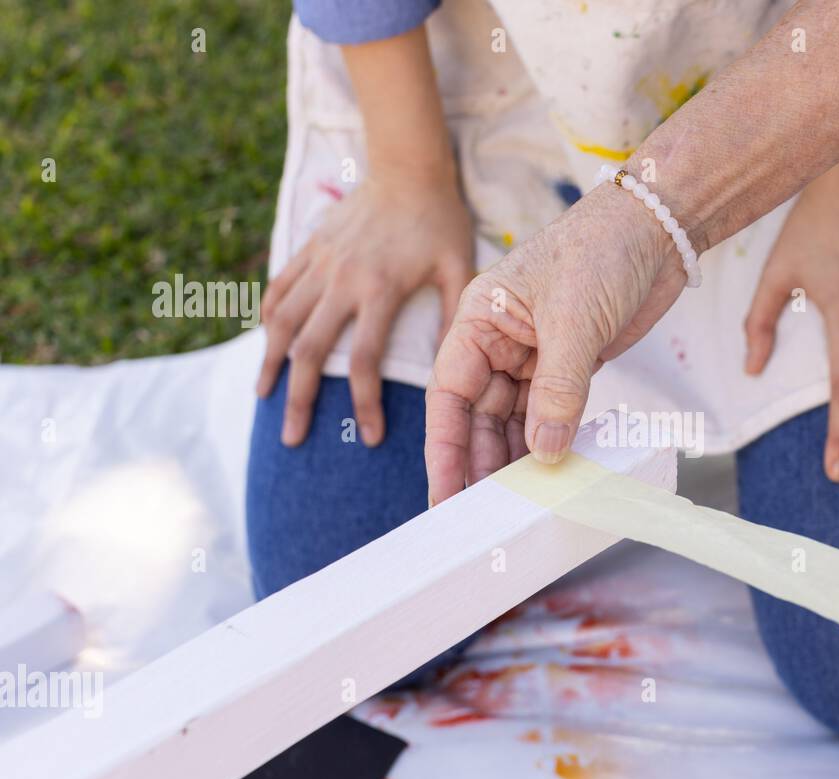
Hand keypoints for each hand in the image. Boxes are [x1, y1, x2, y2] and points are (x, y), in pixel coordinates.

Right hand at [257, 173, 473, 446]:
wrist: (408, 166)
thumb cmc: (441, 221)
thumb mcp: (461, 269)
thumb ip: (455, 318)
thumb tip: (452, 368)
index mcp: (380, 291)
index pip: (365, 361)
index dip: (364, 404)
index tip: (367, 438)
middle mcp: (341, 280)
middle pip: (309, 351)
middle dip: (300, 400)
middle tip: (293, 439)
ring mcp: (320, 264)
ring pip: (282, 322)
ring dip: (270, 364)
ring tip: (264, 398)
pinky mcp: (309, 248)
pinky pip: (278, 289)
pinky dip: (267, 320)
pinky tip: (265, 345)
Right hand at [424, 184, 684, 504]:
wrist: (658, 229)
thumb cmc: (603, 249)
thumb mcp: (575, 320)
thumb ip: (558, 390)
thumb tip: (545, 453)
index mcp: (480, 319)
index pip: (449, 394)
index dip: (445, 448)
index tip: (445, 494)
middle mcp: (498, 340)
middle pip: (477, 416)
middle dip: (479, 464)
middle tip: (485, 516)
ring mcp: (533, 355)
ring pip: (513, 421)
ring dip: (516, 461)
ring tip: (518, 505)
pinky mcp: (569, 366)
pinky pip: (549, 416)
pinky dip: (550, 445)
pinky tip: (551, 475)